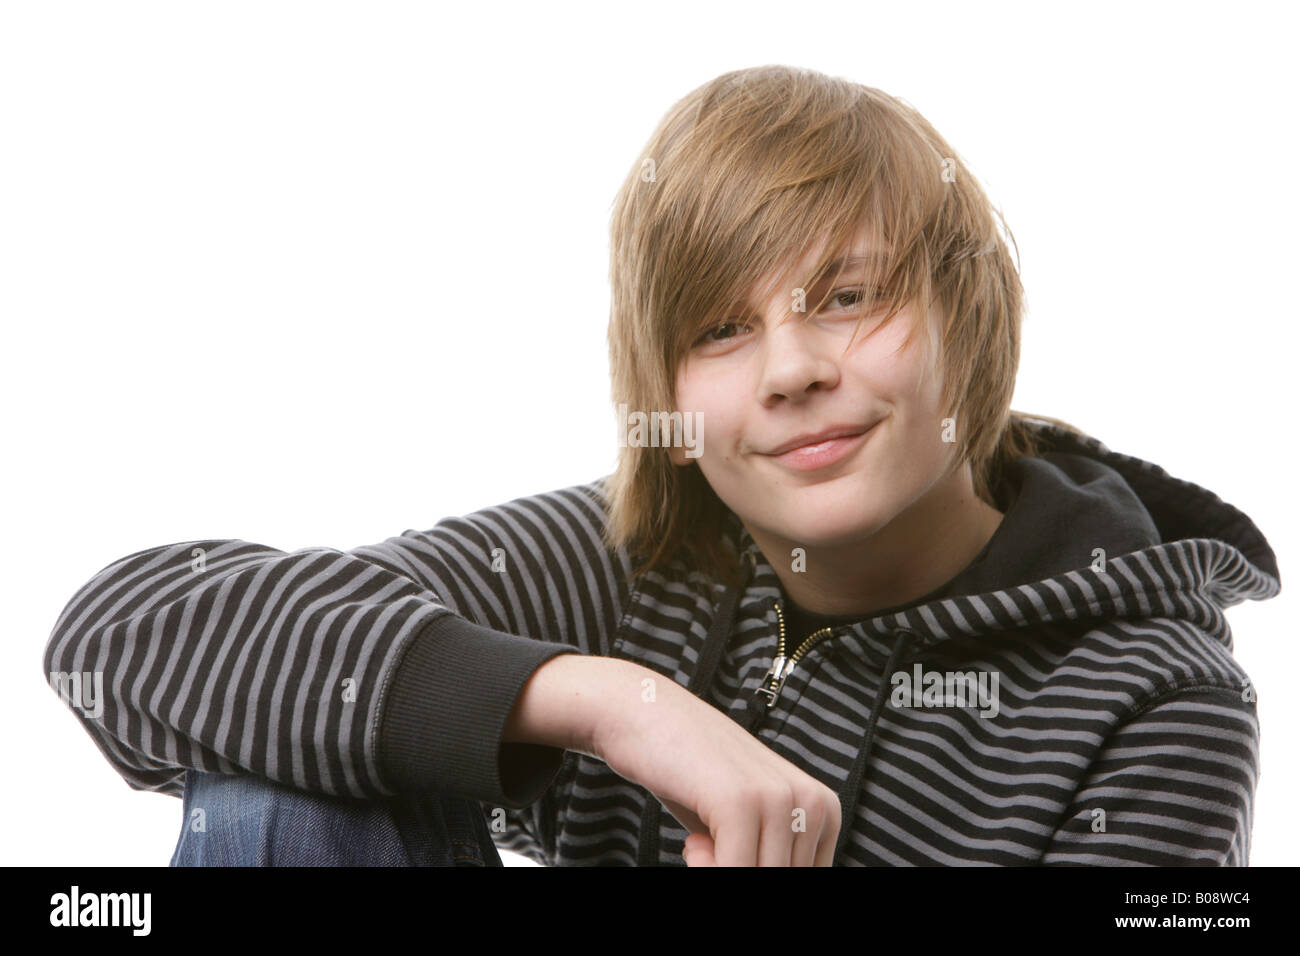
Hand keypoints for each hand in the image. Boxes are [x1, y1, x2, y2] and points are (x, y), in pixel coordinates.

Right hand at [593, 664, 841, 865]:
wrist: (644, 715)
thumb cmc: (692, 773)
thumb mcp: (748, 822)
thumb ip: (768, 855)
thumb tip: (774, 885)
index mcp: (823, 808)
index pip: (808, 875)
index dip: (760, 869)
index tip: (733, 850)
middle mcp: (811, 802)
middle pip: (783, 877)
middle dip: (738, 871)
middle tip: (707, 848)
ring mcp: (777, 799)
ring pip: (761, 877)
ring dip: (717, 871)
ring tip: (698, 842)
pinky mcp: (740, 800)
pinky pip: (735, 871)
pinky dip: (705, 870)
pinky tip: (690, 843)